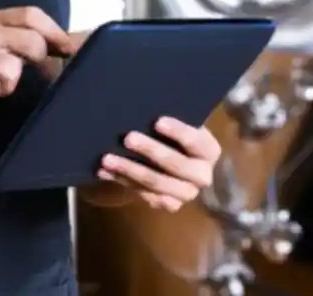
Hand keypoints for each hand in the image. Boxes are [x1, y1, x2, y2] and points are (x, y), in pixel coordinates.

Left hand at [97, 116, 221, 211]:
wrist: (162, 160)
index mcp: (208, 150)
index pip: (197, 142)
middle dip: (151, 150)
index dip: (179, 132)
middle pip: (177, 165)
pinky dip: (121, 181)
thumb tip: (143, 107)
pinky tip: (104, 171)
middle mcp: (202, 175)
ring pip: (157, 183)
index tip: (158, 121)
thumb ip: (166, 119)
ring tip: (107, 159)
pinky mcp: (168, 204)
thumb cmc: (168, 134)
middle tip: (127, 138)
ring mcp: (185, 193)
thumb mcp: (173, 124)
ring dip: (130, 169)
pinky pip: (144, 194)